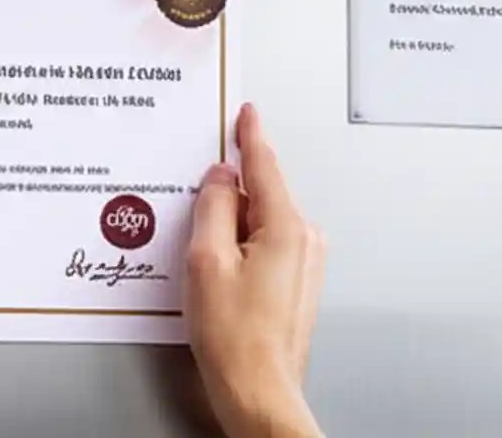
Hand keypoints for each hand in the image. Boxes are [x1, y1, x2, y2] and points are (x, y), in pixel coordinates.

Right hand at [185, 104, 325, 437]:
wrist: (256, 388)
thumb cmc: (234, 337)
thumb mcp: (206, 260)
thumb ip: (211, 208)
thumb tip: (217, 180)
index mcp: (286, 227)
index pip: (263, 165)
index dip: (249, 135)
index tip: (246, 113)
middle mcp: (304, 239)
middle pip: (257, 195)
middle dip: (224, 201)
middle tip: (197, 231)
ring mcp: (303, 261)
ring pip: (257, 222)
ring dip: (229, 230)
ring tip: (206, 268)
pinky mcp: (296, 279)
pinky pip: (263, 244)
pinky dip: (238, 248)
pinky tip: (219, 277)